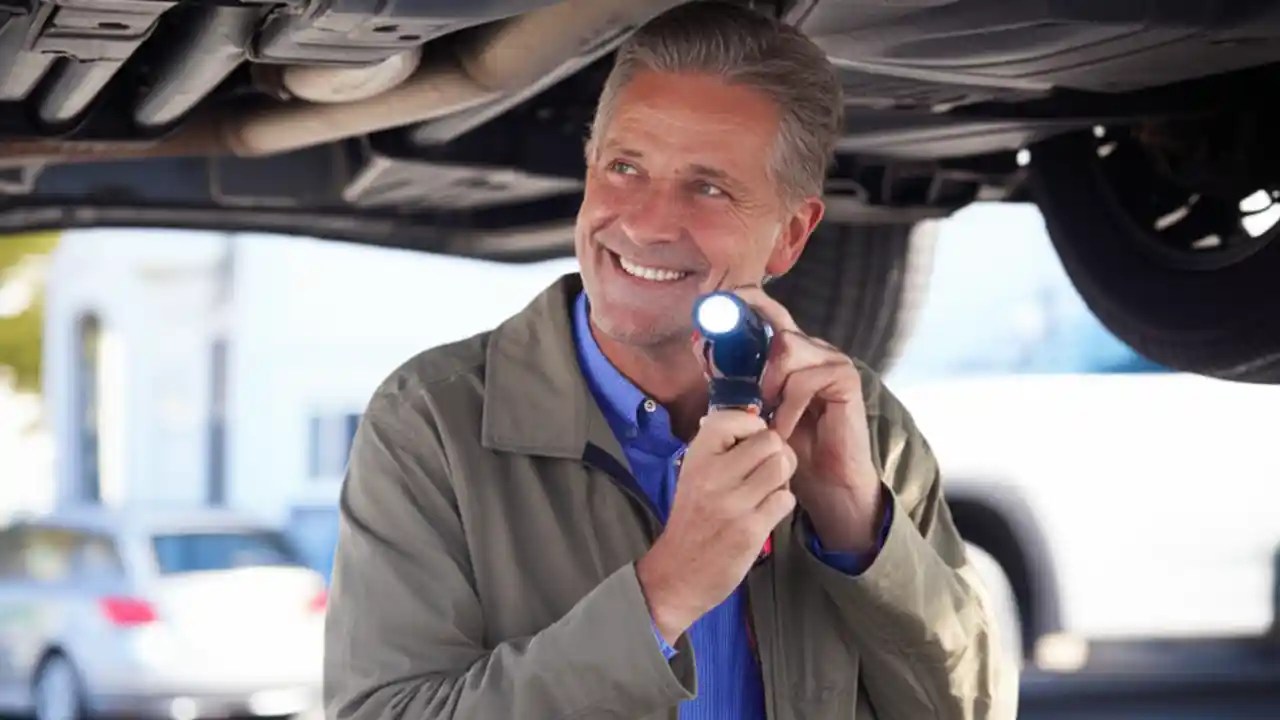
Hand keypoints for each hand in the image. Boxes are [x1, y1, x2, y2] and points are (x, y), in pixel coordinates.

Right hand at [636, 410, 796, 645]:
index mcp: (697, 458)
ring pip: (782, 467)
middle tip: (767, 469)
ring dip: (782, 479)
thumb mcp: (694, 475)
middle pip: (770, 442)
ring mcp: (734, 503)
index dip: (753, 426)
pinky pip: (785, 500)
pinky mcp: (751, 529)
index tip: (750, 442)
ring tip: (769, 489)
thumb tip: (758, 425)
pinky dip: (782, 503)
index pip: (734, 419)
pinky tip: (767, 511)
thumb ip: (722, 450)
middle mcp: (714, 476)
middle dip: (777, 453)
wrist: (677, 573)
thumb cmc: (691, 520)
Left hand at [730, 286, 883, 554]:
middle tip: (732, 376)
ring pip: (787, 348)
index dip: (745, 301)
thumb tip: (699, 348)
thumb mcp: (754, 408)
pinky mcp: (846, 378)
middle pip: (776, 325)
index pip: (768, 311)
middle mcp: (812, 347)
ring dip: (768, 386)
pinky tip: (781, 430)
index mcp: (790, 350)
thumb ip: (733, 379)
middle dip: (748, 347)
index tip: (716, 301)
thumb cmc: (792, 445)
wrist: (827, 481)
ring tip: (765, 419)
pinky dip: (787, 408)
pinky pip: (804, 380)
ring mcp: (832, 359)